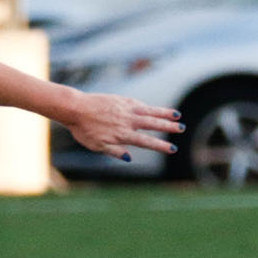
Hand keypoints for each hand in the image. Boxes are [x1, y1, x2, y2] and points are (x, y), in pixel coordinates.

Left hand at [65, 91, 183, 161]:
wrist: (75, 108)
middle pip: (152, 124)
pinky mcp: (122, 100)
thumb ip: (114, 151)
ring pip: (149, 111)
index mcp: (122, 134)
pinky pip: (139, 104)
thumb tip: (129, 157)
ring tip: (177, 116)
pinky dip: (149, 107)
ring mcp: (126, 109)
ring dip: (164, 114)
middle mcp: (127, 121)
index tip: (172, 149)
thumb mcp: (96, 146)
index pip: (145, 141)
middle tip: (182, 129)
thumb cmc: (84, 130)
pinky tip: (156, 110)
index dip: (160, 145)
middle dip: (168, 127)